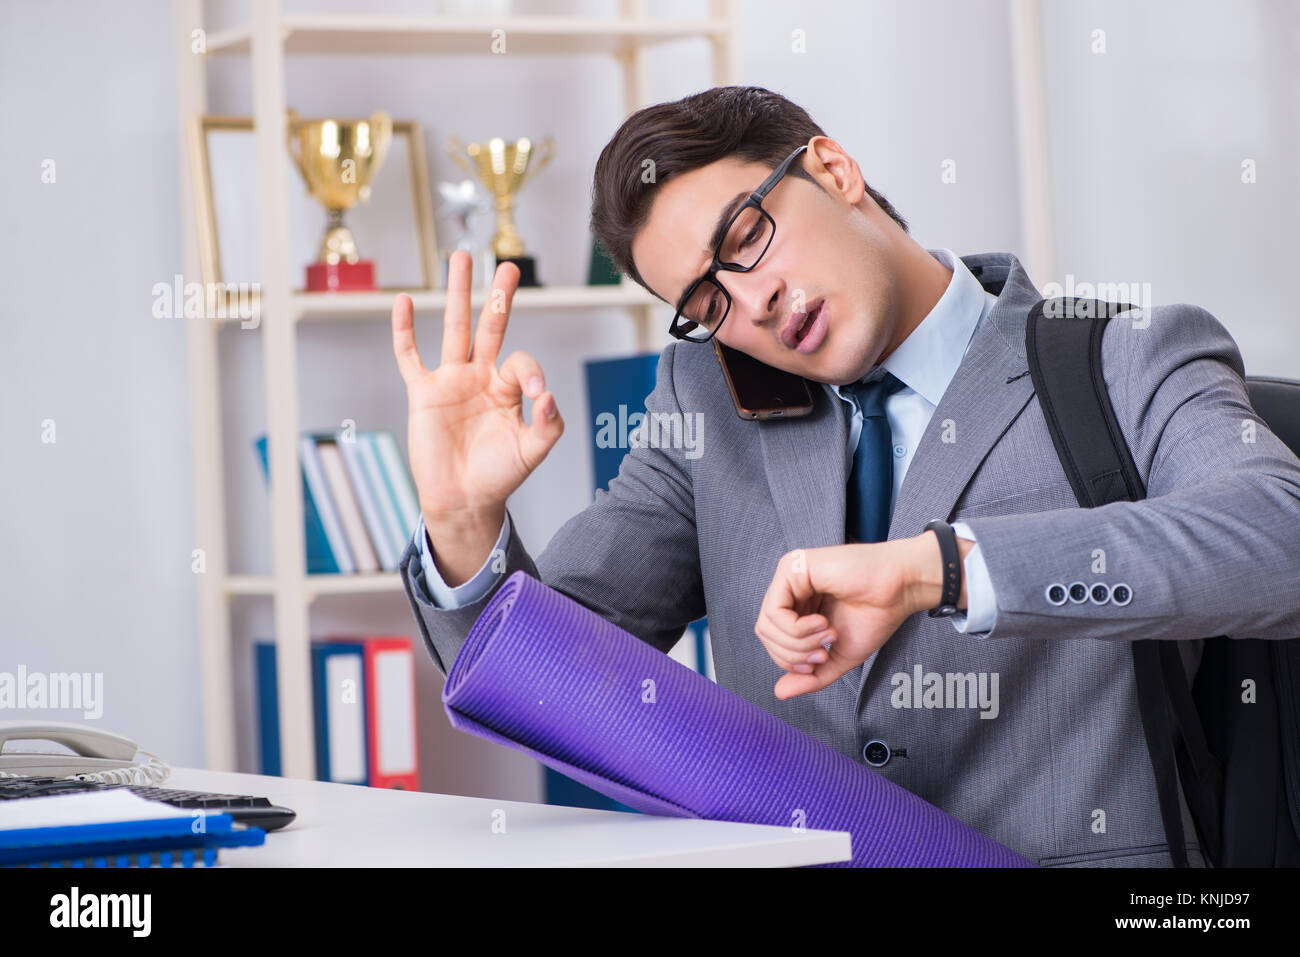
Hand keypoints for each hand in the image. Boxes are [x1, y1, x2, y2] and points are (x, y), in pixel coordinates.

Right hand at [391, 250, 563, 527]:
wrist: (463, 500)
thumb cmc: (498, 476)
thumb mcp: (532, 452)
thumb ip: (549, 425)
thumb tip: (548, 395)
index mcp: (508, 389)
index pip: (522, 363)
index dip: (532, 373)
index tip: (538, 399)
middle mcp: (480, 377)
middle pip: (491, 326)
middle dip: (498, 297)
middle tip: (508, 266)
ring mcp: (451, 381)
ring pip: (454, 329)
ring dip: (457, 294)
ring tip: (460, 259)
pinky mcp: (423, 393)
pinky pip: (410, 356)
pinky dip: (404, 331)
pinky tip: (403, 303)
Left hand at [754, 533, 969, 699]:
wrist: (899, 589)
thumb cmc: (875, 616)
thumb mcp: (838, 656)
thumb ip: (811, 676)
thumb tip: (779, 693)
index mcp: (797, 605)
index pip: (773, 640)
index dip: (792, 660)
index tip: (823, 658)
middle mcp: (789, 588)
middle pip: (765, 634)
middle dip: (794, 654)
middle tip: (824, 651)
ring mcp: (788, 575)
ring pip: (766, 625)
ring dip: (799, 642)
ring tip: (829, 634)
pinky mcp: (793, 566)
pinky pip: (774, 611)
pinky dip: (797, 628)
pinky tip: (823, 623)